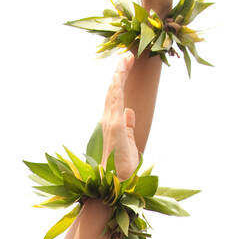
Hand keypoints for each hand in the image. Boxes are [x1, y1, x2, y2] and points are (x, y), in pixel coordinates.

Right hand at [101, 50, 138, 179]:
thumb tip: (130, 112)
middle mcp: (108, 121)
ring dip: (120, 74)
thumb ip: (129, 126)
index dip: (120, 81)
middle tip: (127, 54)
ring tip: (126, 57)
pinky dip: (118, 85)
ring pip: (114, 92)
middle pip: (113, 91)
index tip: (127, 64)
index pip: (116, 98)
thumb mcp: (129, 142)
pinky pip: (116, 101)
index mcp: (112, 124)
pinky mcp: (115, 127)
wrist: (118, 183)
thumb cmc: (122, 168)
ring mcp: (110, 123)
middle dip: (120, 72)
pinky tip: (121, 73)